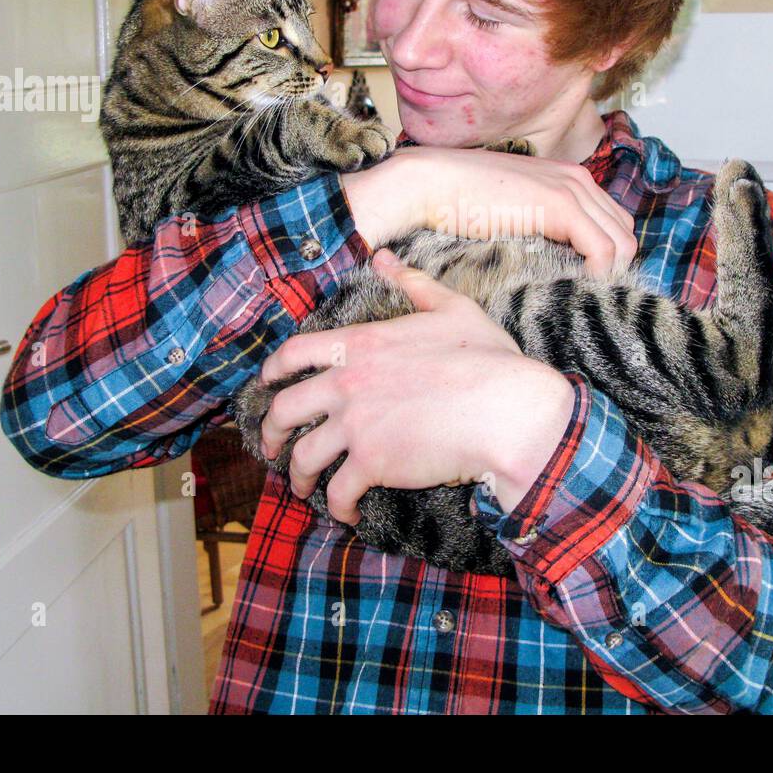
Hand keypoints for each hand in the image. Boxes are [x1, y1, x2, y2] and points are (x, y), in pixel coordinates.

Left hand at [256, 249, 575, 523]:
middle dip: (270, 431)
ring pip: (303, 456)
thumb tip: (385, 258)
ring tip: (304, 488)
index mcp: (362, 343)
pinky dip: (337, 507)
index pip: (295, 353)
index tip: (267, 385)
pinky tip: (346, 513)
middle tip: (271, 446)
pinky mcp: (372, 463)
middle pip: (285, 408)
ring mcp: (356, 424)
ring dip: (298, 476)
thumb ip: (414, 285)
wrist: (506, 410)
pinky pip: (338, 492)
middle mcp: (348, 382)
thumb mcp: (452, 309)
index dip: (273, 371)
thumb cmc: (488, 359)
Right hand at [340, 144, 636, 275]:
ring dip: (608, 275)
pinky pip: (602, 249)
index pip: (613, 222)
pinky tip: (575, 288)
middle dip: (614, 267)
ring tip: (581, 297)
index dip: (608, 257)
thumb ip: (538, 227)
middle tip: (588, 296)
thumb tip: (554, 263)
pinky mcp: (561, 204)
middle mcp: (577, 178)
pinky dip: (598, 274)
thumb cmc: (459, 204)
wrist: (430, 183)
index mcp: (568, 178)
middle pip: (624, 232)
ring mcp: (571, 188)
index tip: (588, 285)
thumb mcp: (512, 213)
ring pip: (621, 243)